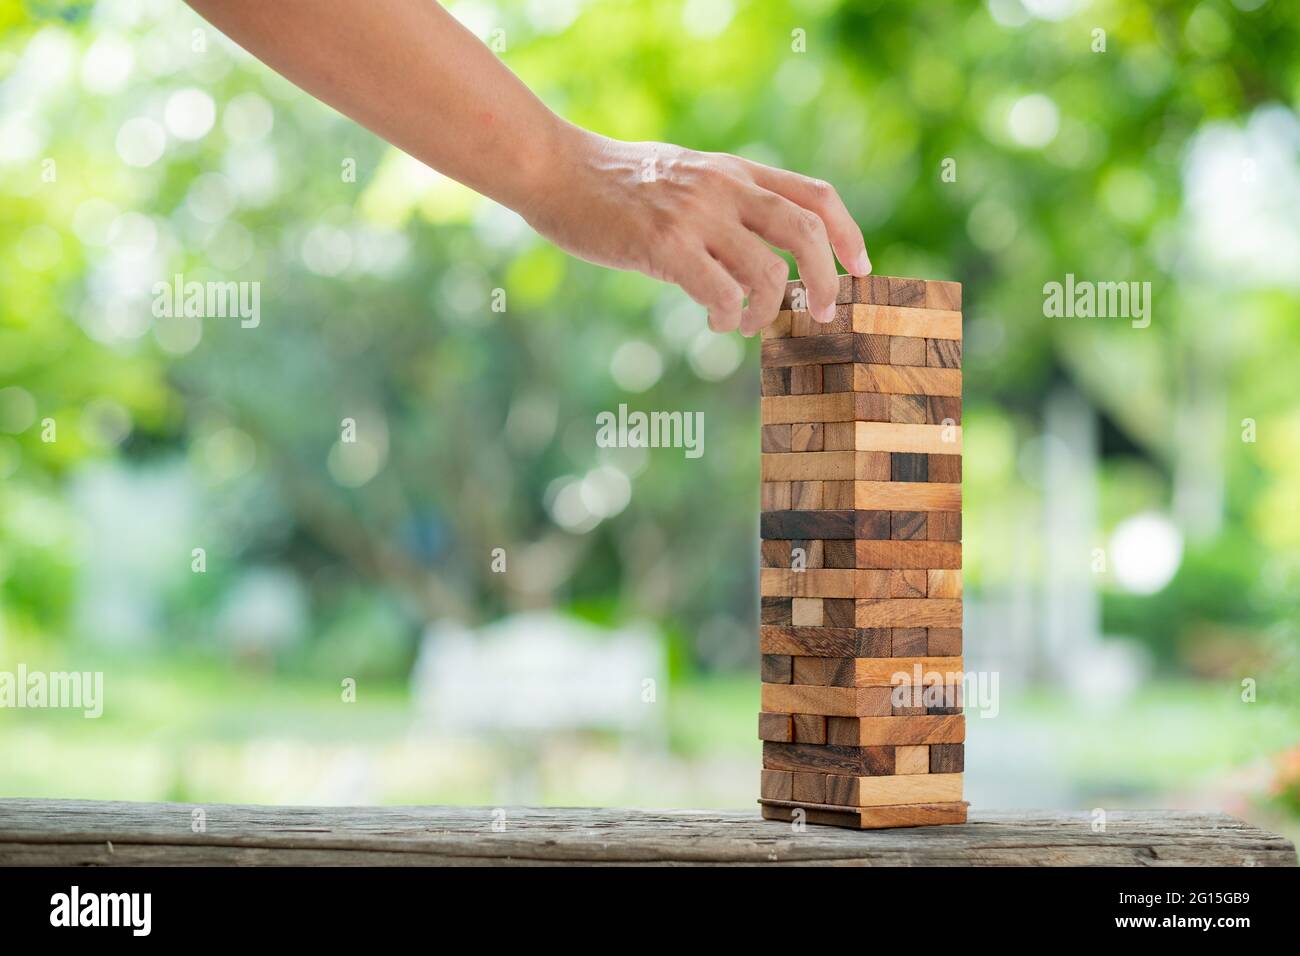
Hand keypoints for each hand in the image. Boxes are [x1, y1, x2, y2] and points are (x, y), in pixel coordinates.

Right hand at [523, 127, 871, 335]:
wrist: (556, 170)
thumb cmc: (614, 183)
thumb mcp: (684, 174)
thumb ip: (724, 201)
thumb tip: (759, 250)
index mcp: (735, 170)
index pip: (816, 195)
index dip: (849, 235)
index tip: (860, 269)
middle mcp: (724, 187)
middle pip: (806, 232)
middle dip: (827, 280)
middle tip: (825, 313)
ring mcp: (696, 215)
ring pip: (768, 271)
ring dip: (769, 310)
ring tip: (750, 323)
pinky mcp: (665, 244)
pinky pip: (722, 293)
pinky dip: (729, 317)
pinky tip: (716, 320)